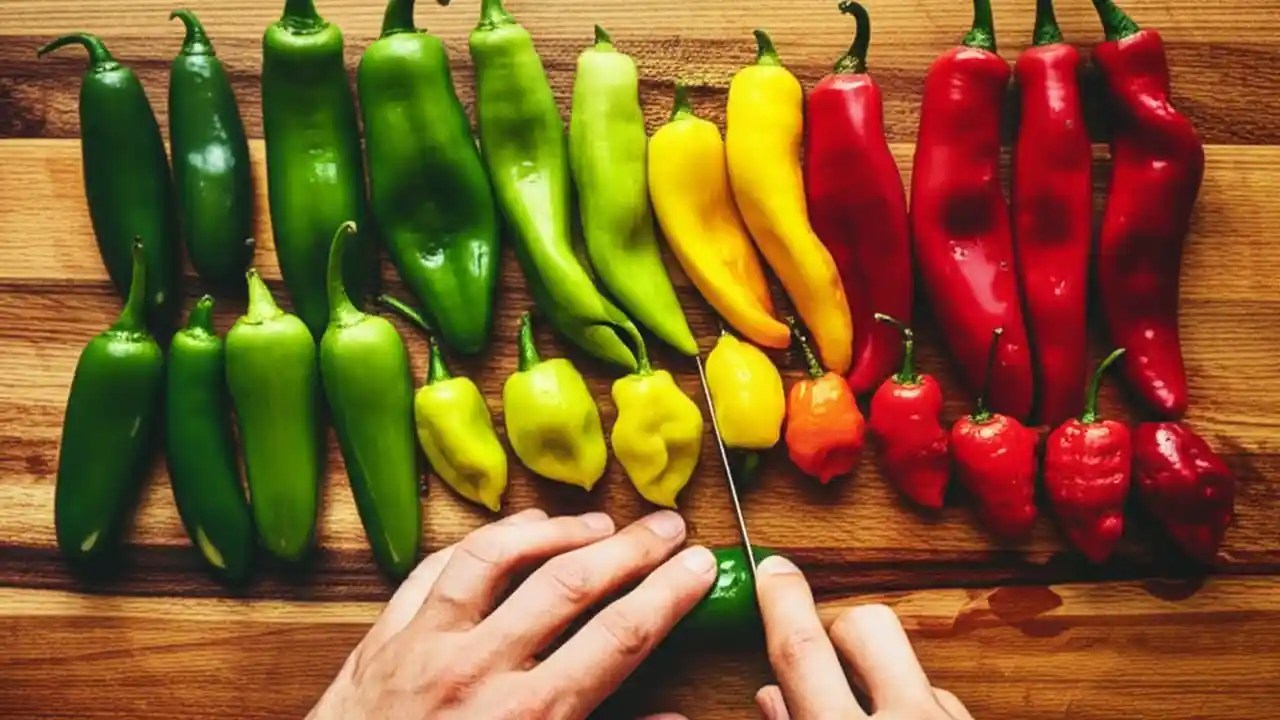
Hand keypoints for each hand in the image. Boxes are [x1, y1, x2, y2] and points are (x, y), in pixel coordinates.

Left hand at [308, 508, 715, 719]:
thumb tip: (677, 717)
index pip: (620, 636)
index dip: (669, 593)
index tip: (701, 564)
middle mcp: (478, 673)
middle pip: (570, 585)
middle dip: (630, 549)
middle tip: (667, 525)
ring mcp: (425, 649)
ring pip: (496, 560)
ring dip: (554, 532)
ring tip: (597, 522)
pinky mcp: (383, 641)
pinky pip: (433, 571)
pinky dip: (478, 543)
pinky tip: (511, 533)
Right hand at [752, 555, 971, 719]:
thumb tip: (773, 695)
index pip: (802, 651)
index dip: (782, 603)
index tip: (775, 572)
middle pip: (869, 625)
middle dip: (842, 627)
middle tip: (828, 656)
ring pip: (914, 668)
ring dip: (885, 681)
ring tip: (870, 717)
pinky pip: (945, 702)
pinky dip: (919, 710)